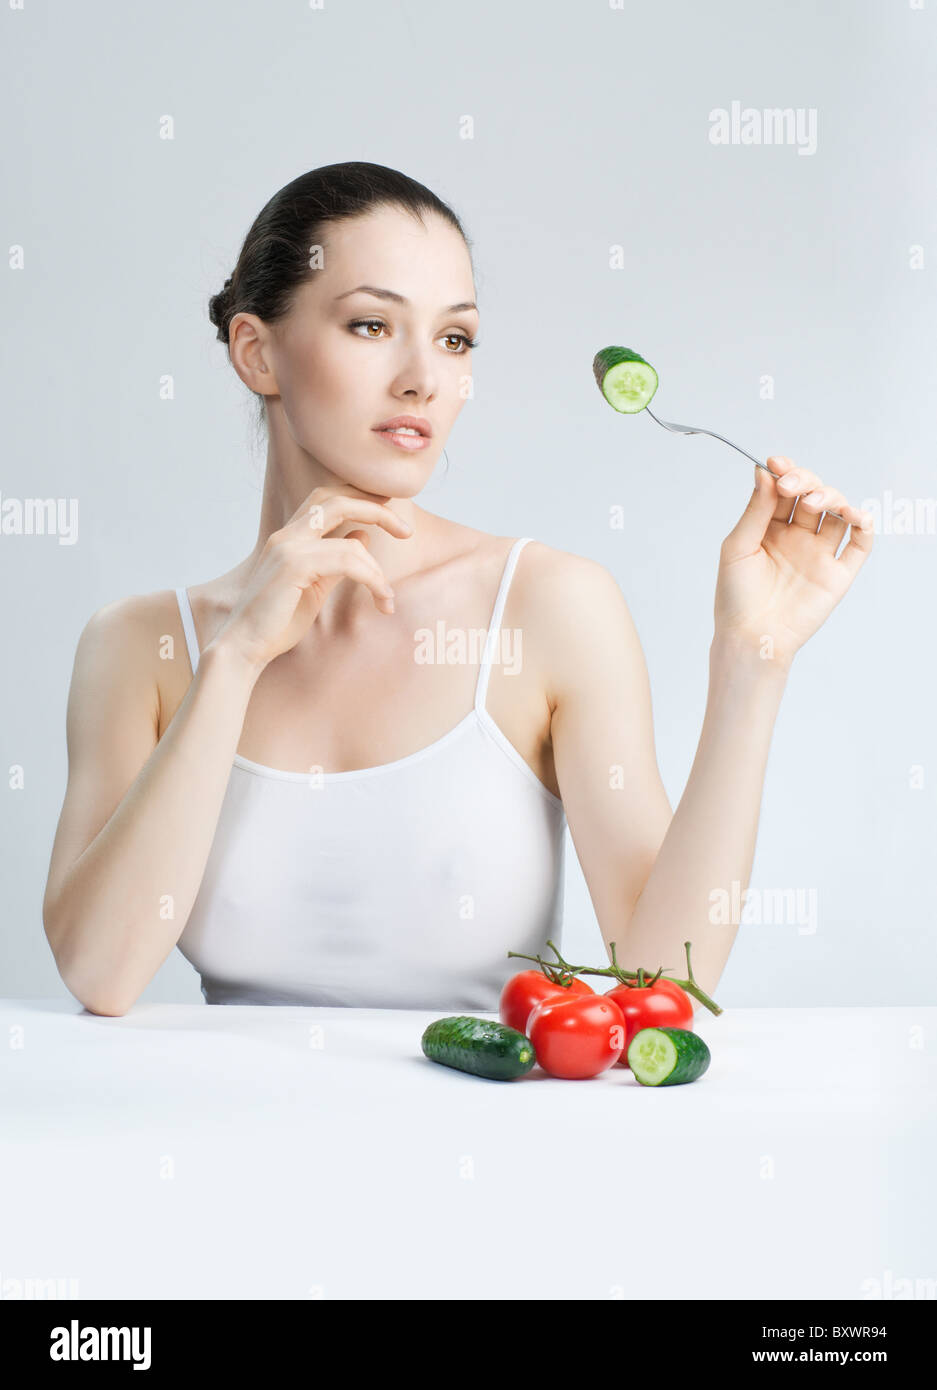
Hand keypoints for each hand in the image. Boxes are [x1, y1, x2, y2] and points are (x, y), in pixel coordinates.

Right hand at [210, 485, 411, 672]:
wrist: (244, 647)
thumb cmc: (277, 622)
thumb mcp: (315, 587)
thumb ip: (337, 562)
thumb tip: (363, 537)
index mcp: (289, 537)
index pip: (327, 499)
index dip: (360, 498)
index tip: (392, 516)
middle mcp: (287, 535)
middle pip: (336, 499)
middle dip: (377, 509)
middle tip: (407, 530)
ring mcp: (288, 548)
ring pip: (349, 540)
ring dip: (377, 570)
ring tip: (387, 597)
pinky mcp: (294, 566)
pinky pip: (348, 561)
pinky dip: (372, 579)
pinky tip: (381, 600)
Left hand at [713, 455, 873, 666]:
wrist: (751, 637)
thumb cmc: (736, 596)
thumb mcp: (738, 547)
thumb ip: (755, 511)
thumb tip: (764, 473)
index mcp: (770, 528)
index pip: (784, 490)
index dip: (784, 473)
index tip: (776, 464)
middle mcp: (797, 537)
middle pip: (813, 495)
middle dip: (806, 482)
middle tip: (792, 487)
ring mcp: (819, 554)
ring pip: (837, 513)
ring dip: (833, 498)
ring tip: (815, 503)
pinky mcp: (838, 574)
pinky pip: (860, 545)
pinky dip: (864, 525)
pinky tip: (856, 515)